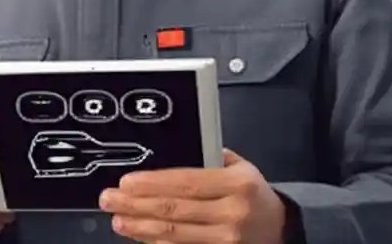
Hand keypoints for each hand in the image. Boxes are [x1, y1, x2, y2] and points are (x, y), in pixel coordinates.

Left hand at [100, 149, 287, 243]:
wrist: (281, 230)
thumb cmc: (256, 195)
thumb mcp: (242, 168)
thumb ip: (210, 158)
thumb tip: (168, 156)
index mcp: (237, 183)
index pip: (186, 182)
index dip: (152, 184)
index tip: (126, 182)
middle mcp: (232, 213)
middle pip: (174, 210)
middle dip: (136, 205)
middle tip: (109, 200)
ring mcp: (226, 240)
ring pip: (174, 235)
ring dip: (140, 227)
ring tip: (118, 219)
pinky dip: (158, 243)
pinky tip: (141, 236)